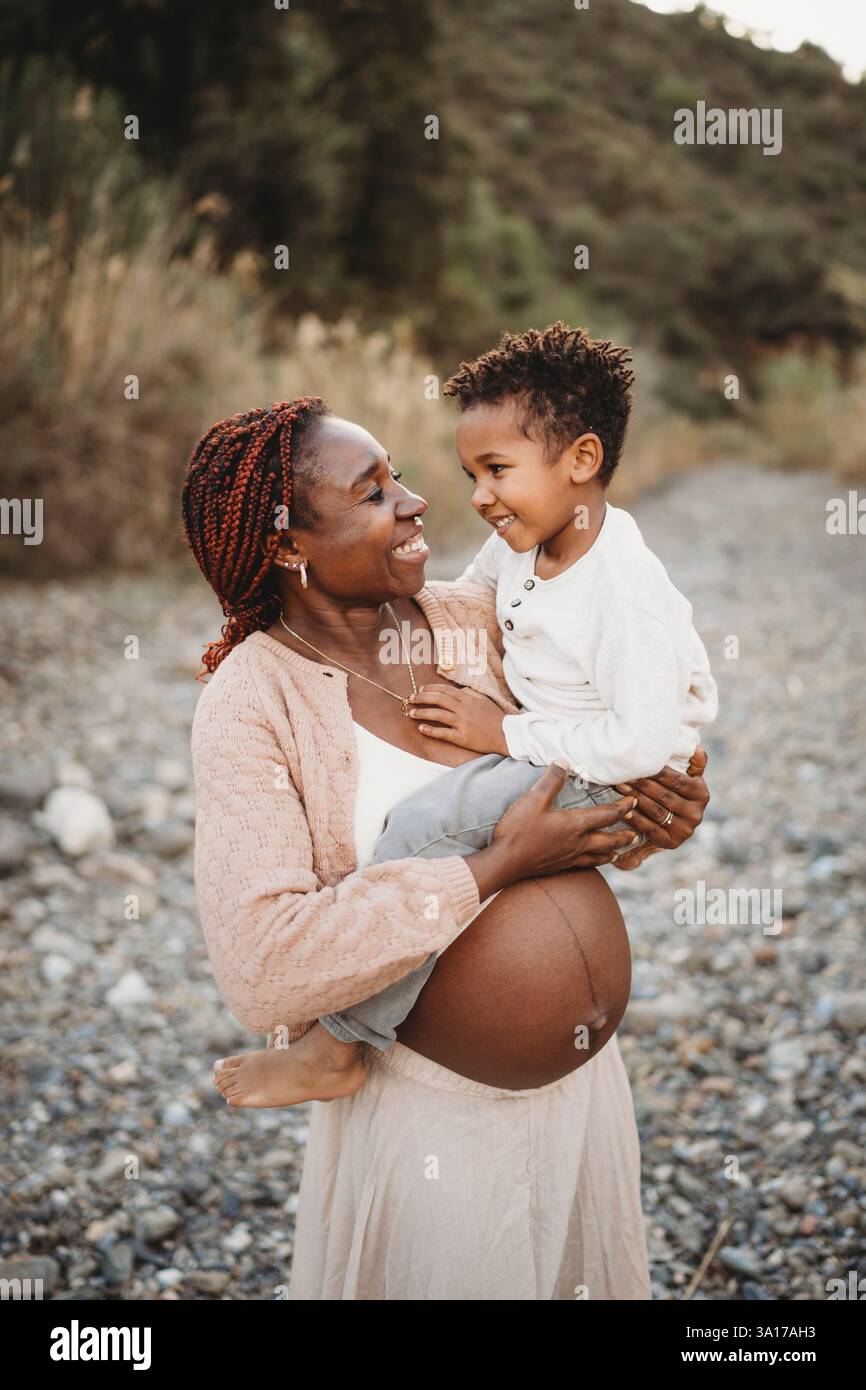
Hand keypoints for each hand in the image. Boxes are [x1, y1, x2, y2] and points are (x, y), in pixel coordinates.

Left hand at [408, 682, 507, 754]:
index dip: (430, 689)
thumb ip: (469, 694)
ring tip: (411, 713)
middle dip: (422, 698)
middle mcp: (463, 708)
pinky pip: (443, 732)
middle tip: (410, 699)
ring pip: (437, 714)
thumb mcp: (483, 701)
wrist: (506, 734)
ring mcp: (462, 723)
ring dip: (422, 713)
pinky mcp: (462, 737)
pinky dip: (431, 730)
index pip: (444, 690)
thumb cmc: (495, 717)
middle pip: (438, 699)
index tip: (419, 690)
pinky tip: (421, 729)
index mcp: (467, 698)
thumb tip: (457, 690)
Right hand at [490, 764, 641, 880]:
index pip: (606, 815)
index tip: (633, 801)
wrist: (504, 862)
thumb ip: (551, 780)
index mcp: (575, 825)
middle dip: (623, 835)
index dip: (622, 807)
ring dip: (612, 852)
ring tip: (619, 852)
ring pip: (599, 857)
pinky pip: (584, 866)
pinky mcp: (559, 868)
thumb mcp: (533, 799)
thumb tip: (564, 761)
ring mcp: (569, 858)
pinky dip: (594, 863)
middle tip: (635, 833)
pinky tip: (589, 863)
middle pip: (608, 840)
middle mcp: (577, 843)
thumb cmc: (519, 831)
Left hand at [610, 746, 709, 870]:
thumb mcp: (688, 777)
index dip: (657, 772)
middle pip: (665, 796)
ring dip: (636, 798)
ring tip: (619, 787)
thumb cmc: (676, 792)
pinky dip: (636, 819)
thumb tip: (696, 747)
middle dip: (642, 784)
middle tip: (624, 775)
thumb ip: (694, 763)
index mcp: (701, 794)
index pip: (678, 781)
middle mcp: (696, 814)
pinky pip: (651, 829)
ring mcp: (685, 830)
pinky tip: (623, 810)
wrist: (672, 823)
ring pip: (656, 811)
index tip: (638, 763)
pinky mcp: (672, 843)